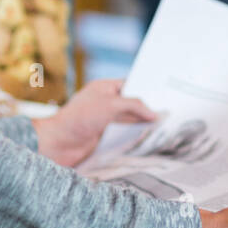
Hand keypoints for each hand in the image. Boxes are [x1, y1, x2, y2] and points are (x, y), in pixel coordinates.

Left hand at [33, 79, 155, 168]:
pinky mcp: (102, 136)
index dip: (146, 89)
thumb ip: (135, 106)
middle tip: (169, 113)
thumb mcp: (112, 105)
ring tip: (162, 127)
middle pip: (131, 103)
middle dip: (146, 108)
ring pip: (128, 120)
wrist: (58, 142)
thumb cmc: (81, 117)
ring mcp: (103, 119)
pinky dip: (134, 135)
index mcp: (104, 87)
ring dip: (142, 123)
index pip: (130, 85)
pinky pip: (122, 134)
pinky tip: (147, 137)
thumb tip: (154, 113)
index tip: (165, 95)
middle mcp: (104, 102)